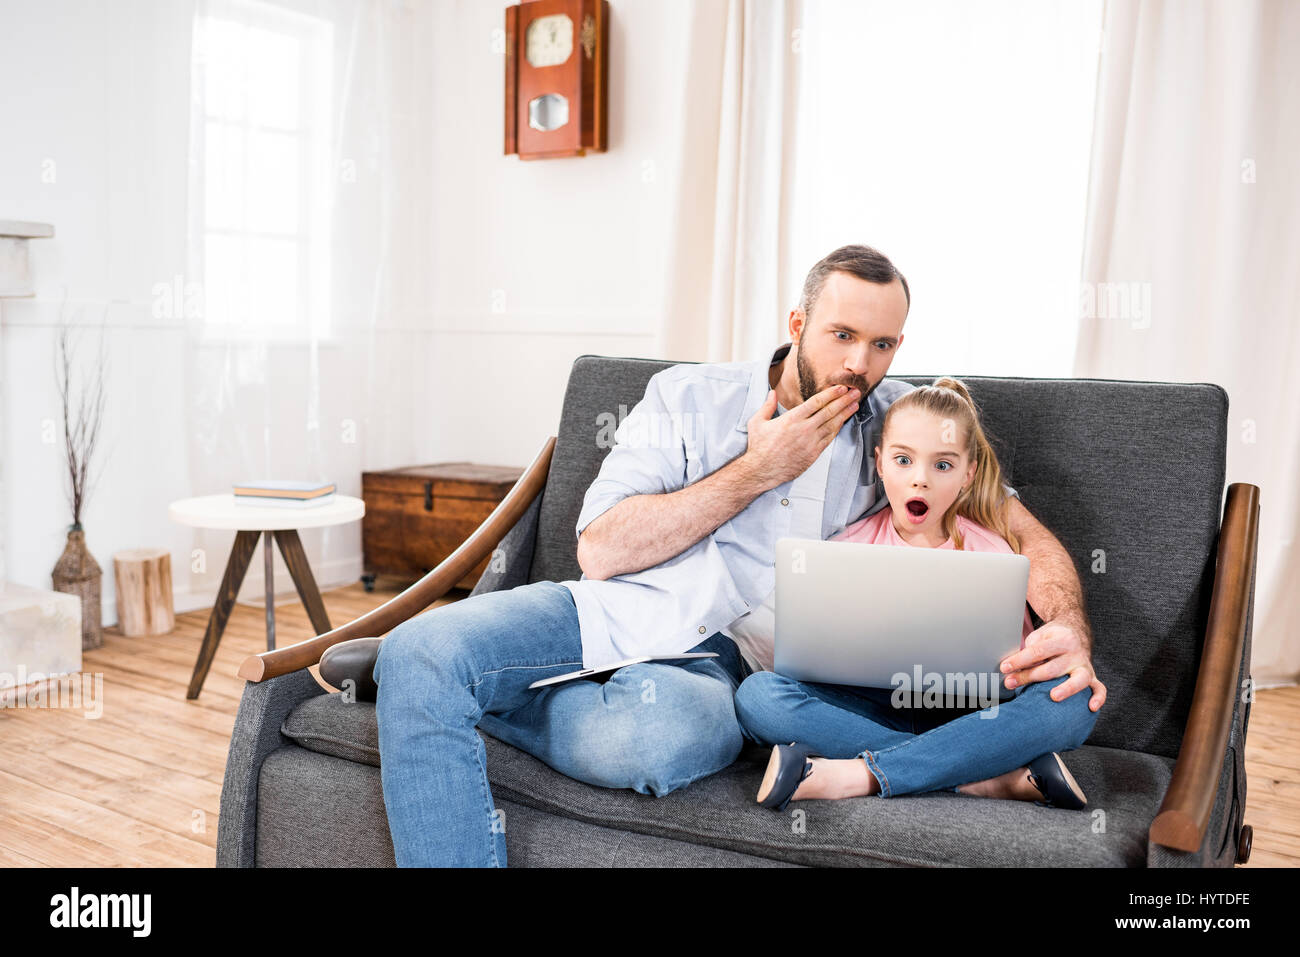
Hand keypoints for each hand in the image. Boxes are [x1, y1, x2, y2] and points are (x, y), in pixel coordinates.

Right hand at [741, 385, 860, 490]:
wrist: (761, 470)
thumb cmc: (759, 447)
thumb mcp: (757, 422)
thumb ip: (767, 406)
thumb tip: (772, 393)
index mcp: (792, 419)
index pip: (816, 402)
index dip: (831, 393)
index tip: (841, 387)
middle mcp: (804, 429)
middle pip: (829, 411)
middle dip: (844, 400)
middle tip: (855, 392)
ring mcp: (810, 442)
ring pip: (832, 424)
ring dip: (845, 413)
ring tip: (854, 404)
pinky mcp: (813, 453)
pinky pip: (829, 438)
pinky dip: (838, 429)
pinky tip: (843, 422)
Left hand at [999, 614, 1106, 711]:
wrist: (1074, 631)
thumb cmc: (1051, 638)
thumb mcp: (1039, 636)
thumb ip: (1029, 650)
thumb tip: (1013, 669)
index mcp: (1061, 640)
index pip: (1038, 651)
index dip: (1020, 660)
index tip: (1004, 668)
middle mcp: (1075, 653)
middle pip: (1052, 668)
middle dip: (1029, 677)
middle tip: (1010, 683)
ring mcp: (1085, 666)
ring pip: (1079, 679)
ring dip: (1066, 688)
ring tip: (1054, 696)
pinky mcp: (1092, 677)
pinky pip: (1100, 688)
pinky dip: (1098, 698)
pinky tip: (1091, 707)